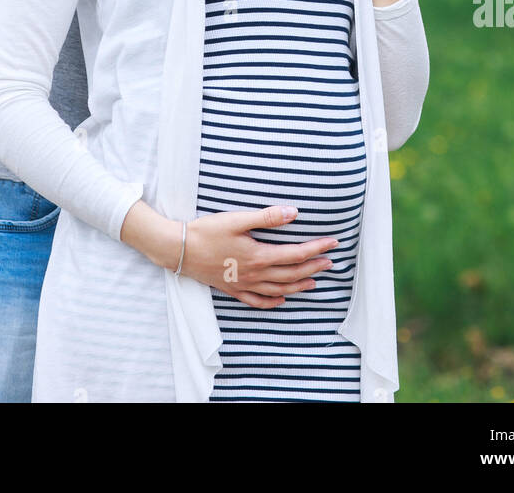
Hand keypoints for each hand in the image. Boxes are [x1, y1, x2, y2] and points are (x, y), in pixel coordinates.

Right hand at [181, 205, 339, 308]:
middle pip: (292, 274)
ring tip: (315, 282)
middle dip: (314, 267)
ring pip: (279, 290)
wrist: (180, 250)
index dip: (317, 248)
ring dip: (299, 285)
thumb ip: (267, 217)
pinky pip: (258, 301)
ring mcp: (244, 285)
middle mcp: (255, 274)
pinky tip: (281, 299)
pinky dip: (273, 302)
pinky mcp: (233, 289)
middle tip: (331, 262)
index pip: (296, 254)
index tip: (333, 243)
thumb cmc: (207, 231)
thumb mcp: (237, 220)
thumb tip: (294, 213)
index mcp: (259, 256)